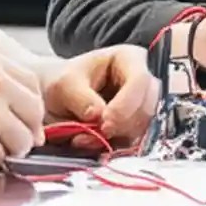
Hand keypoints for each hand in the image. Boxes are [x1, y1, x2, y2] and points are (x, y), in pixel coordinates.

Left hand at [40, 45, 159, 151]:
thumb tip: (97, 116)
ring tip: (85, 138)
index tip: (105, 123)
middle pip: (147, 106)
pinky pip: (134, 141)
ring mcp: (141, 105)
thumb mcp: (64, 85)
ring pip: (142, 127)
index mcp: (128, 59)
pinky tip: (92, 142)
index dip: (126, 104)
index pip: (139, 80)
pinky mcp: (135, 126)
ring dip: (116, 138)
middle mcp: (142, 82)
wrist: (58, 98)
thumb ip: (81, 99)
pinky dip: (113, 146)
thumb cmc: (64, 83)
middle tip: (98, 133)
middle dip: (122, 125)